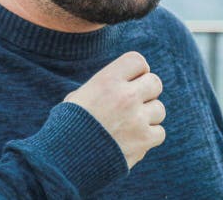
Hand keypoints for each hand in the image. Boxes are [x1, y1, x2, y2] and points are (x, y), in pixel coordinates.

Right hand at [64, 51, 165, 168]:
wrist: (62, 161)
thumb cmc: (67, 127)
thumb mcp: (78, 97)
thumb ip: (102, 87)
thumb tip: (120, 83)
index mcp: (107, 80)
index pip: (137, 60)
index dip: (136, 70)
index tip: (130, 81)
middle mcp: (125, 96)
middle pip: (155, 82)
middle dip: (146, 91)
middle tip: (134, 103)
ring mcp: (137, 119)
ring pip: (159, 109)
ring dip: (148, 116)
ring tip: (130, 124)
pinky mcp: (143, 141)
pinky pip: (160, 132)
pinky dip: (149, 136)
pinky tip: (134, 139)